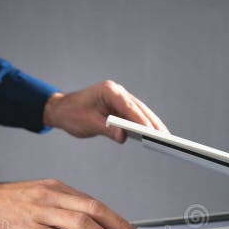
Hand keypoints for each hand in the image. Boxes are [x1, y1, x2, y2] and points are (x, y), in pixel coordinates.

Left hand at [43, 80, 167, 142]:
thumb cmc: (73, 114)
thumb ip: (107, 130)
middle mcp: (116, 91)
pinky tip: (152, 133)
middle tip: (166, 136)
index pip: (129, 106)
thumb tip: (123, 137)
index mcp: (109, 91)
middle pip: (138, 108)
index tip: (152, 131)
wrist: (62, 109)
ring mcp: (118, 97)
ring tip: (164, 136)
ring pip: (139, 111)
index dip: (141, 120)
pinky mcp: (118, 105)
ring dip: (151, 123)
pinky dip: (143, 123)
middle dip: (152, 122)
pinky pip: (134, 114)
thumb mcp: (88, 124)